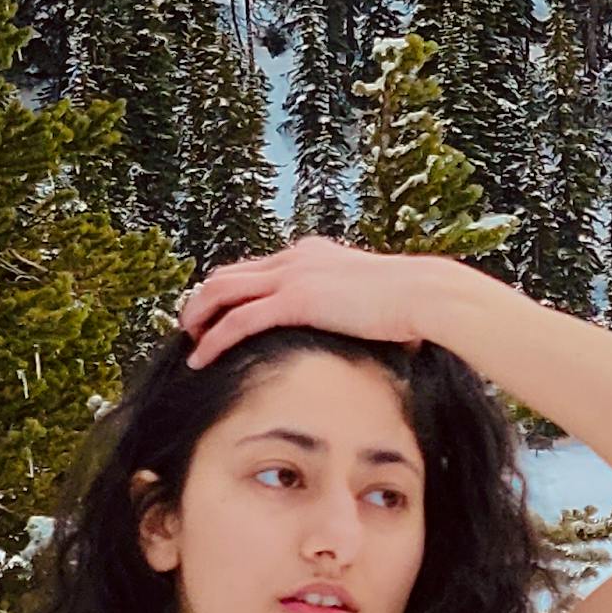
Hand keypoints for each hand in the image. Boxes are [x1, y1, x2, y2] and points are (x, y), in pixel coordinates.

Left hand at [178, 233, 506, 382]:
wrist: (425, 294)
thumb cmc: (411, 305)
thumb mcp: (372, 301)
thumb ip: (354, 310)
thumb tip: (361, 334)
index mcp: (312, 255)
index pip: (256, 269)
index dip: (230, 291)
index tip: (217, 314)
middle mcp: (296, 258)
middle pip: (229, 274)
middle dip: (203, 300)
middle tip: (189, 327)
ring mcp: (293, 276)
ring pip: (223, 292)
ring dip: (198, 316)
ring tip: (186, 341)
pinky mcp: (294, 300)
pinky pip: (238, 320)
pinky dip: (214, 339)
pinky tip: (200, 357)